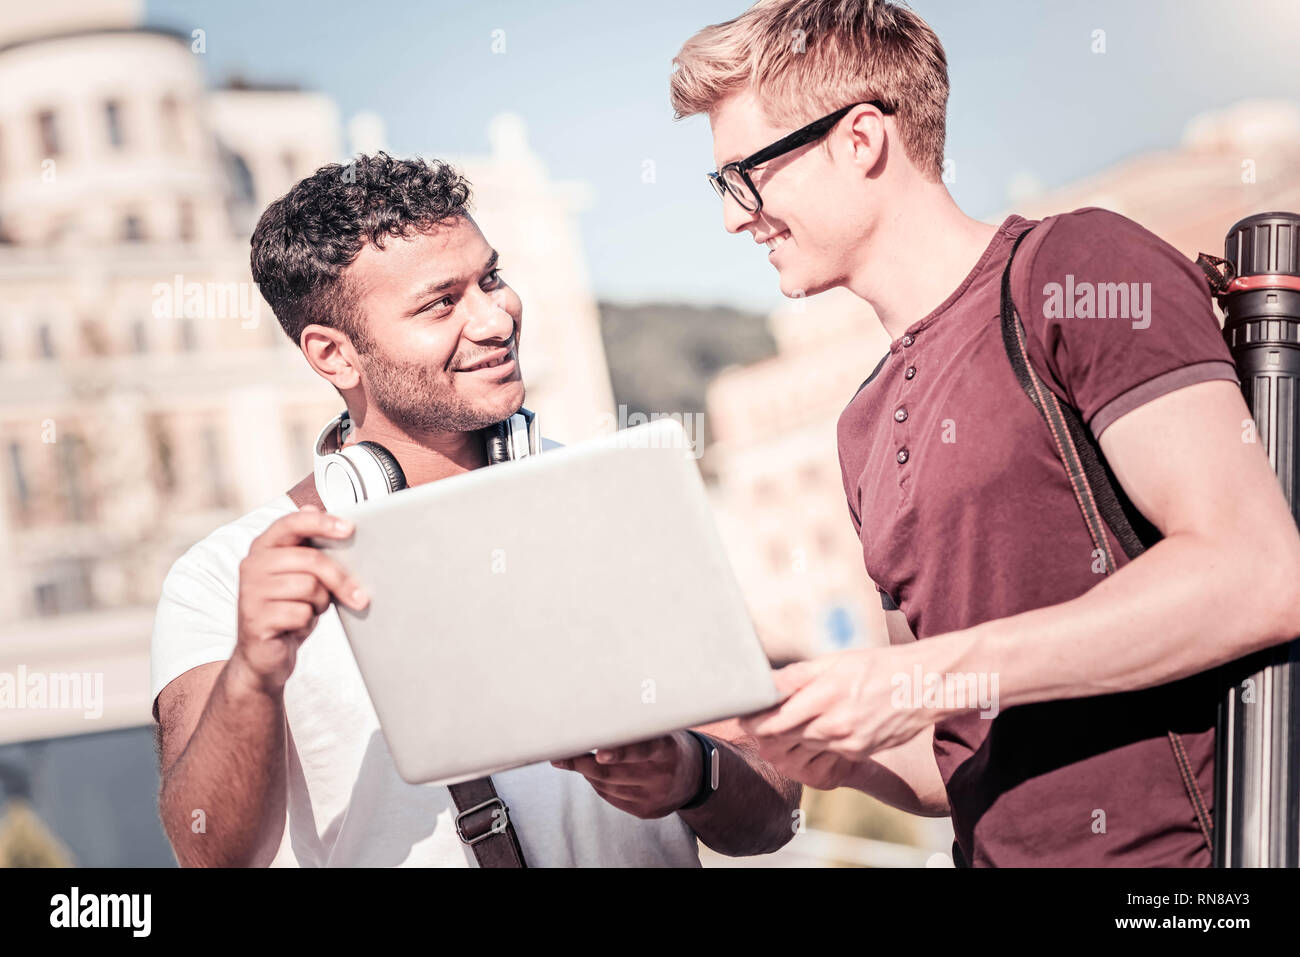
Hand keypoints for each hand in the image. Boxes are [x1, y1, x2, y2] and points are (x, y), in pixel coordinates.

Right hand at [232, 505, 368, 694]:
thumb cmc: (288, 608)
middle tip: (357, 595)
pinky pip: (301, 613)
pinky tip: (296, 626)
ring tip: (310, 610)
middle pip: (311, 560)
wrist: (265, 655)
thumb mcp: (302, 574)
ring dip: (320, 603)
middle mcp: (252, 565)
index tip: (349, 529)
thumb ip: (307, 545)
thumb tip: (313, 506)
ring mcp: (250, 592)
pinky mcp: (255, 618)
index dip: (321, 523)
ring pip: (309, 587)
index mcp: (263, 547)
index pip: (292, 523)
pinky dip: (307, 622)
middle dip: (339, 579)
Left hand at [550, 731, 701, 818]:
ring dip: (587, 772)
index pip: (643, 749)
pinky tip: (596, 773)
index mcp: (668, 749)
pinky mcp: (646, 812)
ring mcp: (654, 798)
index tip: (599, 753)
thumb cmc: (668, 743)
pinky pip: (610, 797)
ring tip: (577, 758)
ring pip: (607, 786)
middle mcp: (662, 776)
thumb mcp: (662, 728)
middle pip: (613, 773)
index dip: (620, 752)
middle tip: (561, 754)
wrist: (695, 776)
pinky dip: (598, 783)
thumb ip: (636, 724)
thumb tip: (595, 714)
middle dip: (582, 763)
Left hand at [739, 645, 933, 785]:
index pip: (773, 719)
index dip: (752, 720)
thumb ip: (796, 676)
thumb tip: (763, 684)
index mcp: (825, 695)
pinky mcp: (857, 754)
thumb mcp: (834, 661)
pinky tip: (811, 731)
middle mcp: (834, 725)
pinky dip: (810, 746)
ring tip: (779, 724)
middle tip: (753, 719)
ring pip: (798, 750)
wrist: (922, 686)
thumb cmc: (876, 666)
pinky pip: (822, 756)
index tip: (743, 713)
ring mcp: (846, 744)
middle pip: (781, 739)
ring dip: (784, 741)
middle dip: (764, 731)